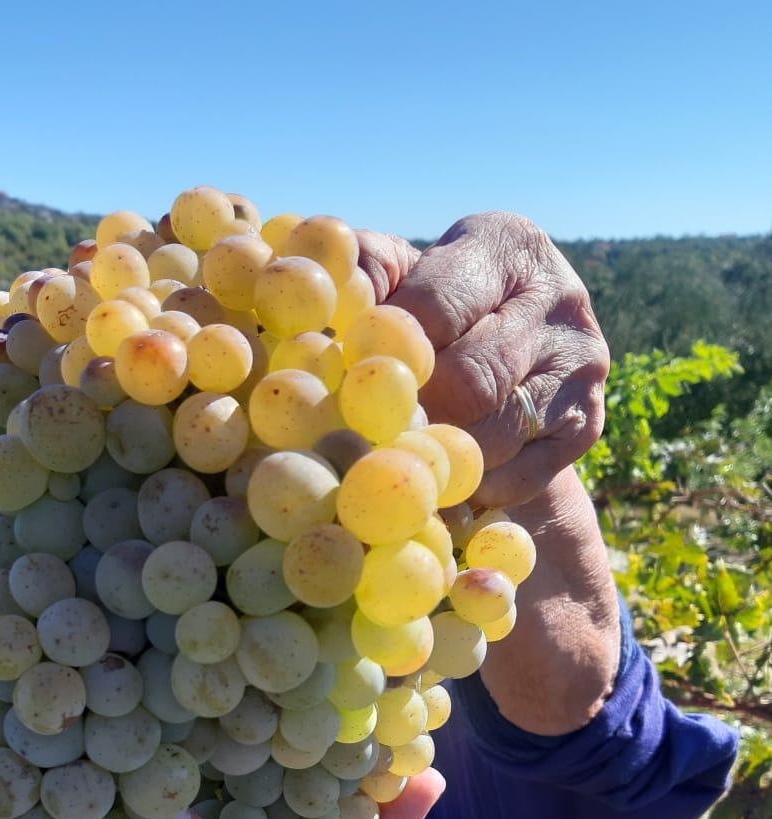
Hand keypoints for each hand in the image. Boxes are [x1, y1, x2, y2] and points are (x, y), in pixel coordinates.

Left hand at [358, 213, 609, 505]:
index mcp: (506, 244)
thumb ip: (360, 271)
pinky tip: (444, 475)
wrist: (504, 361)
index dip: (386, 355)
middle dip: (411, 416)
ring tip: (398, 459)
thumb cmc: (428, 312)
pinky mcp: (588, 424)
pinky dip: (470, 487)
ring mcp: (582, 363)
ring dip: (437, 457)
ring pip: (491, 436)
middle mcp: (559, 296)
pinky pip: (516, 477)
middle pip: (467, 380)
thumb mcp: (397, 276)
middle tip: (366, 438)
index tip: (351, 382)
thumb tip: (317, 281)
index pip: (433, 309)